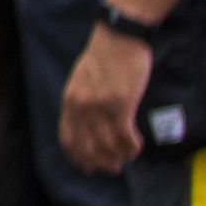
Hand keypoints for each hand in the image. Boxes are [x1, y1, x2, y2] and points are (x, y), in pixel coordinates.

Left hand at [59, 24, 153, 173]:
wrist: (118, 37)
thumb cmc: (104, 58)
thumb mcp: (81, 80)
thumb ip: (80, 102)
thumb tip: (86, 126)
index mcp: (70, 100)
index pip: (68, 139)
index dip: (79, 158)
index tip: (90, 168)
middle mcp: (81, 106)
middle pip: (88, 149)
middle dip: (101, 163)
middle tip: (114, 168)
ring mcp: (100, 106)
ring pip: (108, 146)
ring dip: (120, 157)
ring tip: (129, 156)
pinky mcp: (121, 104)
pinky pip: (125, 137)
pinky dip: (132, 147)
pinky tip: (137, 145)